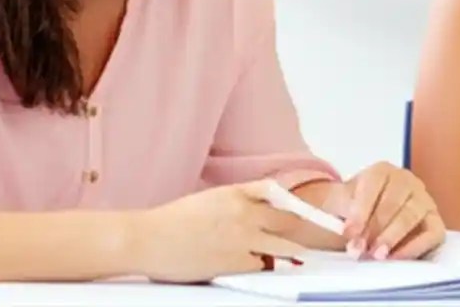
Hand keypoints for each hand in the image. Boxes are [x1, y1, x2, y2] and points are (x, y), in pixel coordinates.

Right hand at [132, 180, 306, 283]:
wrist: (149, 239)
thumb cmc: (169, 222)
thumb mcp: (205, 201)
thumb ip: (231, 204)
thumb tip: (250, 214)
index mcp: (233, 193)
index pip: (275, 191)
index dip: (293, 200)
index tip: (305, 207)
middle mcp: (243, 212)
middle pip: (286, 219)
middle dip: (298, 228)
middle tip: (310, 235)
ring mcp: (243, 238)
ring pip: (282, 245)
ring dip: (290, 251)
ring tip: (300, 255)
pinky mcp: (236, 262)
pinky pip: (263, 265)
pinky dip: (265, 267)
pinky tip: (265, 267)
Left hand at [323, 161, 445, 260]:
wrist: (371, 216)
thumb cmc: (357, 207)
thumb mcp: (341, 202)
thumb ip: (338, 208)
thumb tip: (340, 224)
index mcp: (382, 171)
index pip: (373, 183)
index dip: (360, 209)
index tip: (349, 232)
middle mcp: (407, 181)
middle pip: (392, 201)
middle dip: (374, 227)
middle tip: (359, 248)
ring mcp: (424, 200)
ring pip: (411, 215)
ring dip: (392, 237)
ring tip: (376, 254)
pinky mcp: (435, 222)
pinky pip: (432, 234)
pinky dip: (414, 247)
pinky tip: (395, 257)